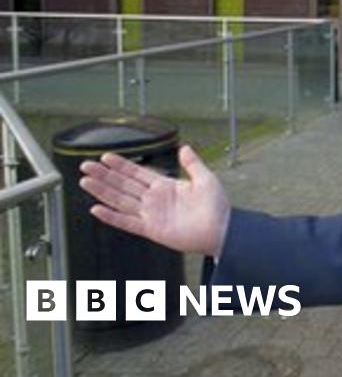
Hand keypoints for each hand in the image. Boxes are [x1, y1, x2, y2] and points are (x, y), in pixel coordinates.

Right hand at [79, 145, 230, 256]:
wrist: (221, 229)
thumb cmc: (216, 206)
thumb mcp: (206, 179)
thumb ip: (193, 164)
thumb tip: (184, 147)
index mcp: (165, 185)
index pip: (137, 173)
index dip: (121, 165)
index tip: (105, 156)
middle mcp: (154, 199)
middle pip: (123, 185)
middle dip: (104, 175)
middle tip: (86, 165)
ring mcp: (151, 214)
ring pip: (120, 200)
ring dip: (103, 191)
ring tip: (85, 181)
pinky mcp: (151, 229)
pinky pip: (127, 222)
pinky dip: (111, 216)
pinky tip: (97, 209)